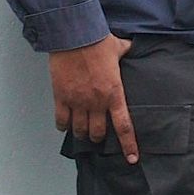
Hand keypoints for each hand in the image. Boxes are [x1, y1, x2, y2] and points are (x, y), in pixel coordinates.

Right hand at [50, 34, 137, 162]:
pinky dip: (63, 126)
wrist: (75, 35)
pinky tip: (64, 125)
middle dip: (98, 137)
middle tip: (97, 135)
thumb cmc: (98, 41)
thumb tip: (131, 47)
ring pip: (79, 130)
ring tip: (81, 132)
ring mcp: (77, 101)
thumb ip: (126, 51)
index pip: (123, 126)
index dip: (129, 145)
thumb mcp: (119, 47)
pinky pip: (61, 120)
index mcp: (114, 93)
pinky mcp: (61, 97)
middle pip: (97, 133)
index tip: (132, 158)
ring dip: (81, 134)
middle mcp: (96, 102)